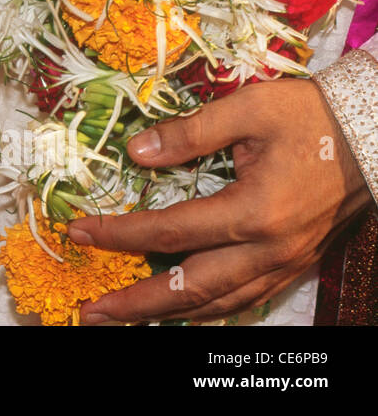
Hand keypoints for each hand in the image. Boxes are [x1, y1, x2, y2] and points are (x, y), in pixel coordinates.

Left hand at [68, 78, 369, 323]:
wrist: (372, 132)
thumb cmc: (310, 116)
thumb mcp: (248, 109)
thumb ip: (189, 132)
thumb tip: (135, 151)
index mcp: (253, 212)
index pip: (169, 232)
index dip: (119, 235)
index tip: (79, 233)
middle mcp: (268, 249)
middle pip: (190, 288)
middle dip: (137, 303)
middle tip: (93, 312)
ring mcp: (284, 262)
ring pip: (219, 303)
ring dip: (168, 314)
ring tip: (126, 319)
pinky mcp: (294, 262)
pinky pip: (245, 299)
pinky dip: (210, 310)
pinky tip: (185, 312)